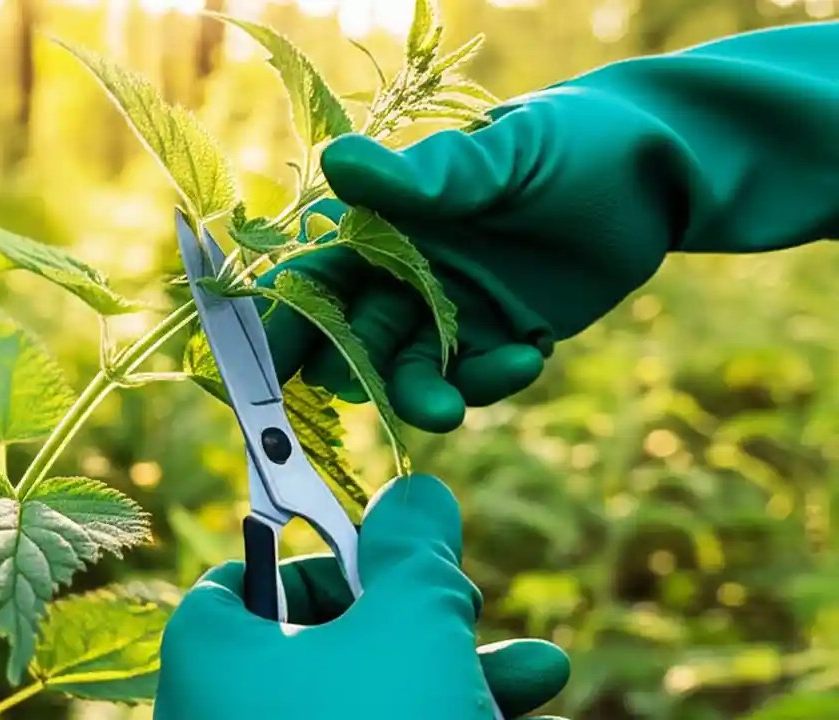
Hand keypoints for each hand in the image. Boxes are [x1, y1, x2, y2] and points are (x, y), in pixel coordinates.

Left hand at [155, 474, 569, 718]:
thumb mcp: (408, 623)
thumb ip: (413, 551)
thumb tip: (418, 492)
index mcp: (217, 648)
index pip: (259, 568)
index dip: (334, 546)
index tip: (403, 548)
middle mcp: (231, 710)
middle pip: (335, 640)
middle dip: (434, 623)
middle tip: (485, 615)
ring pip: (374, 702)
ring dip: (463, 684)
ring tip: (542, 679)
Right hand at [261, 23, 838, 432]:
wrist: (661, 171)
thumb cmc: (571, 139)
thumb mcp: (500, 155)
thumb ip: (427, 177)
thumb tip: (339, 165)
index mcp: (387, 223)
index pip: (317, 274)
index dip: (286, 318)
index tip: (267, 366)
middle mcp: (407, 271)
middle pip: (351, 335)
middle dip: (348, 369)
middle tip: (361, 390)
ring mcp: (453, 310)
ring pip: (408, 369)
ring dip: (417, 394)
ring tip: (445, 411)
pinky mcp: (501, 338)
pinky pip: (477, 377)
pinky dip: (491, 379)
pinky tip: (529, 356)